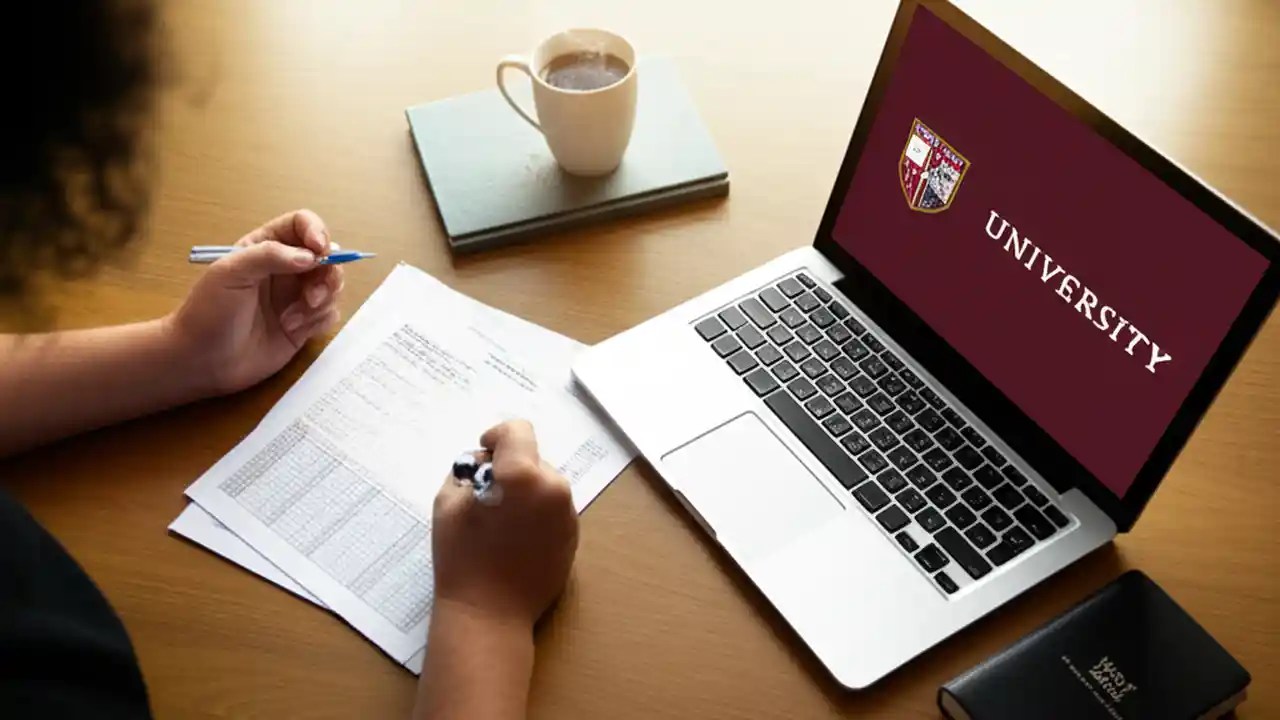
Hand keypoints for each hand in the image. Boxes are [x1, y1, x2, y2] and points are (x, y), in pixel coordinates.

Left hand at [169, 209, 344, 394]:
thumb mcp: (230, 273)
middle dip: (327, 274)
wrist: (202, 360)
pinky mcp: (304, 325)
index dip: (317, 231)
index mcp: (264, 247)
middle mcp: (285, 269)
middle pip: (326, 257)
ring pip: (332, 286)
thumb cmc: (208, 312)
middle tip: (312, 296)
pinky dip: (318, 322)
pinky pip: (330, 314)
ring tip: (293, 319)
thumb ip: (269, 255)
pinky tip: (292, 331)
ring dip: (322, 301)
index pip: (301, 224)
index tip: (320, 251)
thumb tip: (311, 256)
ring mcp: (295, 297)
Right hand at [432, 420, 578, 628]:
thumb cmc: (462, 558)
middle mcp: (554, 489)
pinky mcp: (574, 536)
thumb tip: (485, 461)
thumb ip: (467, 470)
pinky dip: (537, 513)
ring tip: (500, 522)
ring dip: (525, 491)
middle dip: (510, 470)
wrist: (490, 614)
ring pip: (545, 484)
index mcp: (523, 476)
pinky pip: (554, 509)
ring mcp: (568, 514)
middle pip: (532, 459)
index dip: (498, 436)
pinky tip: (516, 539)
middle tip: (486, 497)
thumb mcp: (447, 504)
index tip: (485, 453)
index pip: (518, 431)